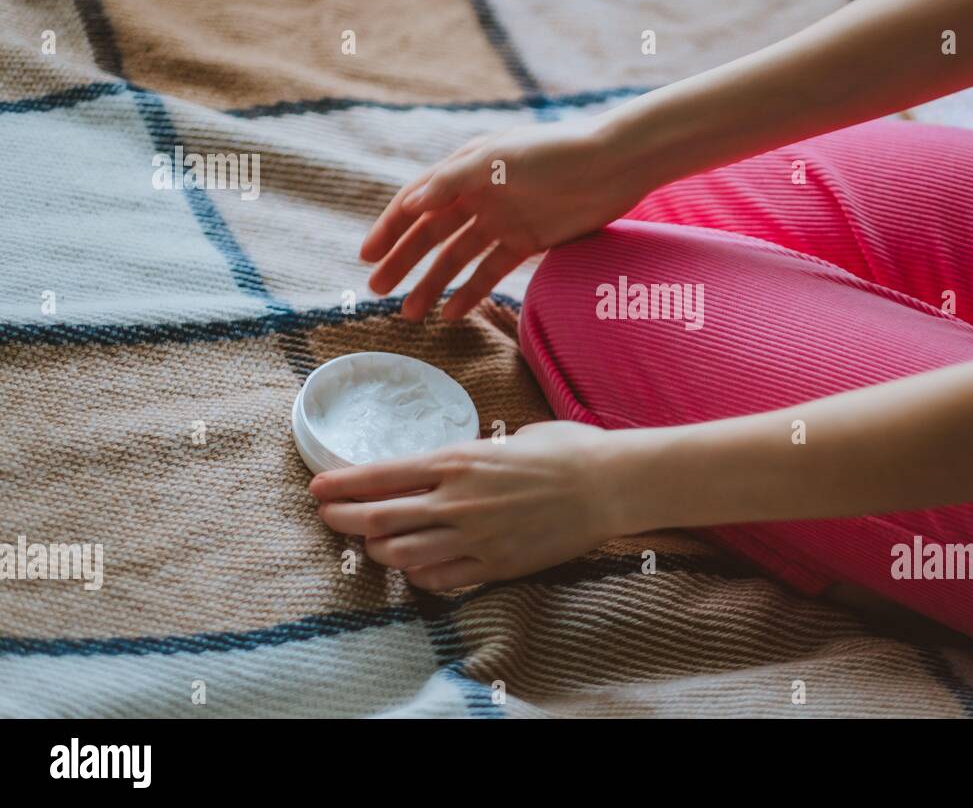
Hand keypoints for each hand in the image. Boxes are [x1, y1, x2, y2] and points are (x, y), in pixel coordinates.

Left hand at [310, 421, 631, 590]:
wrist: (608, 485)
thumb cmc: (567, 450)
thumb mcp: (510, 438)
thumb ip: (475, 456)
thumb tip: (461, 464)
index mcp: (457, 460)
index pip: (379, 476)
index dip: (340, 484)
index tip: (318, 488)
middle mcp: (456, 501)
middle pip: (376, 519)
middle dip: (341, 519)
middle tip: (327, 518)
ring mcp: (474, 537)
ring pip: (400, 555)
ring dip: (376, 551)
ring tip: (369, 545)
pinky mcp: (495, 564)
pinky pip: (440, 579)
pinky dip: (417, 576)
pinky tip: (415, 568)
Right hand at [361, 116, 653, 320]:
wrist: (612, 165)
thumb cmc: (554, 153)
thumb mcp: (499, 160)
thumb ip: (453, 181)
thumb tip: (411, 206)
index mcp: (465, 169)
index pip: (416, 202)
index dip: (390, 229)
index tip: (366, 257)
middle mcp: (479, 195)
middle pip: (431, 234)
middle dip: (402, 262)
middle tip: (377, 292)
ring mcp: (502, 220)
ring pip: (457, 258)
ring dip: (432, 283)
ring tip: (410, 314)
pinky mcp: (527, 242)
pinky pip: (491, 272)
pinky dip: (471, 292)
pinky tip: (452, 314)